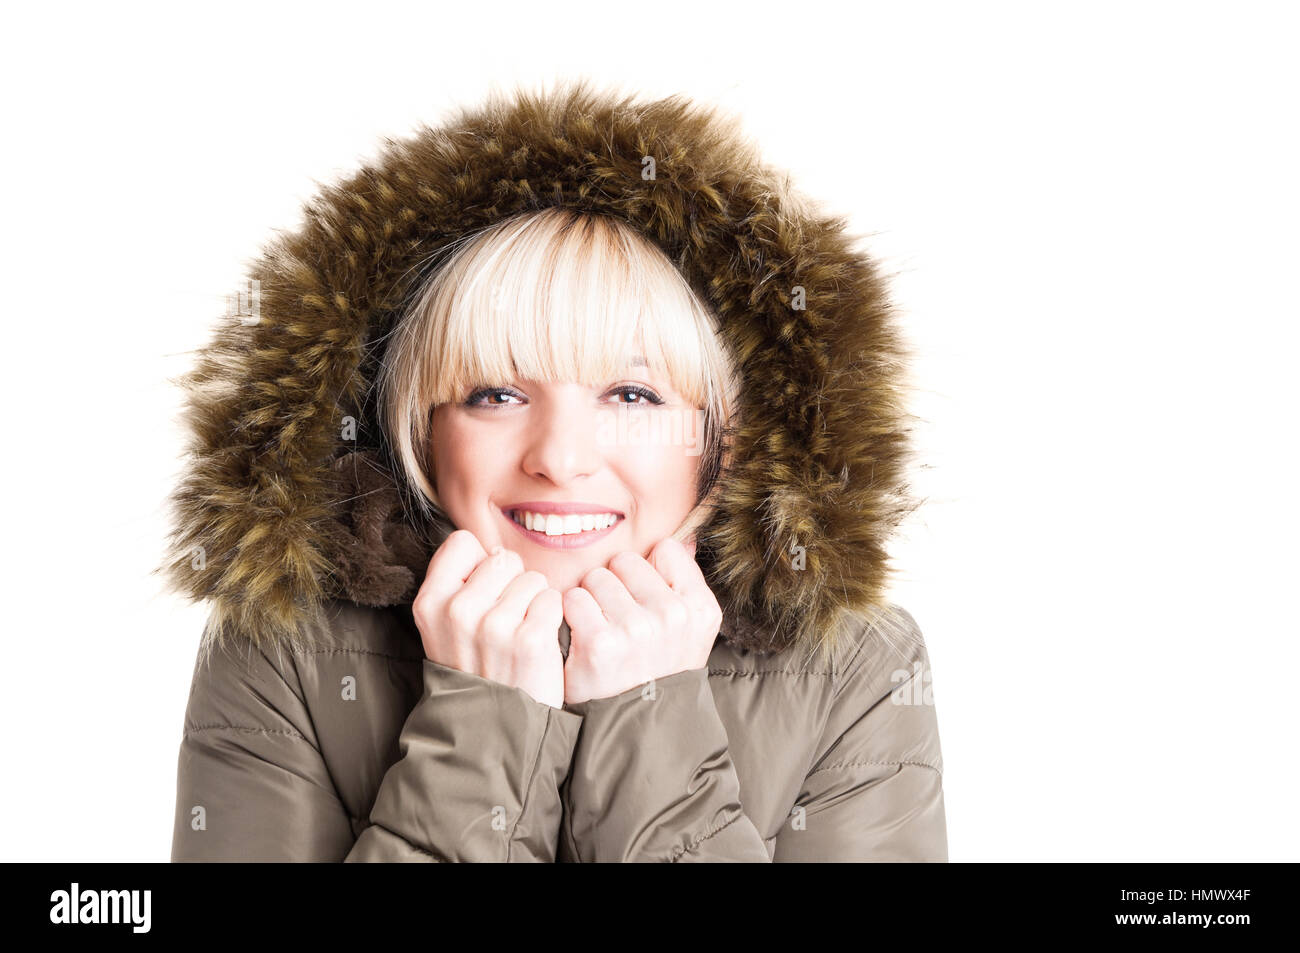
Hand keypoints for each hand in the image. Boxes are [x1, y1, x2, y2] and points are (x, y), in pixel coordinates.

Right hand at [412, 529, 565, 707]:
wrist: (494, 729)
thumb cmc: (477, 670)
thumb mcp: (445, 629)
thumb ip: (459, 585)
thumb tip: (493, 551)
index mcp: (430, 603)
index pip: (463, 543)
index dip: (480, 565)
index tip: (483, 594)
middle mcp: (458, 611)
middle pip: (503, 558)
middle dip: (511, 584)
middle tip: (505, 623)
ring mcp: (494, 627)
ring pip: (532, 579)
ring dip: (534, 603)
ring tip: (520, 636)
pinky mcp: (530, 640)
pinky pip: (553, 600)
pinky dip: (552, 618)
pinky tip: (538, 644)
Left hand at [561, 536, 721, 705]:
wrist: (636, 725)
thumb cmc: (659, 669)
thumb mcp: (690, 630)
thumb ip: (686, 581)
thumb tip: (686, 536)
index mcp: (699, 608)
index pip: (666, 549)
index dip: (649, 570)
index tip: (645, 597)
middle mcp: (672, 616)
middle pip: (625, 560)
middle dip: (616, 583)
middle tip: (619, 618)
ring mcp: (636, 629)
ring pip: (596, 577)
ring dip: (591, 599)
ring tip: (602, 628)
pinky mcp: (599, 643)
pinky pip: (574, 598)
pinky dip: (572, 616)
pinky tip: (583, 638)